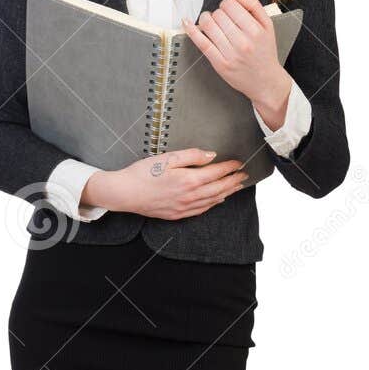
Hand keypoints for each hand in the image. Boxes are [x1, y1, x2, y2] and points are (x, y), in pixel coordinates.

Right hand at [83, 147, 248, 219]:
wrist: (124, 193)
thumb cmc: (141, 174)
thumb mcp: (166, 158)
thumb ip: (191, 155)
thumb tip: (211, 155)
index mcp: (189, 180)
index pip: (216, 172)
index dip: (229, 167)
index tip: (238, 163)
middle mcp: (191, 196)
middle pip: (219, 188)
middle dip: (233, 181)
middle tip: (244, 175)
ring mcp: (185, 207)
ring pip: (213, 200)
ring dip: (227, 193)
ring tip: (236, 187)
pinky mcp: (177, 214)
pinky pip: (202, 210)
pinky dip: (213, 204)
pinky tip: (217, 200)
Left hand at [182, 0, 291, 116]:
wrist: (265, 80)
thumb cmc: (265, 51)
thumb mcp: (268, 26)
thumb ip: (254, 6)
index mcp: (256, 30)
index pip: (231, 6)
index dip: (227, 4)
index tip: (228, 9)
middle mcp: (244, 42)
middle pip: (218, 14)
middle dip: (217, 13)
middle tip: (221, 19)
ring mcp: (230, 53)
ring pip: (208, 25)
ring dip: (205, 19)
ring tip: (209, 21)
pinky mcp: (219, 63)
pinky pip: (201, 43)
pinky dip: (192, 30)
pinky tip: (186, 22)